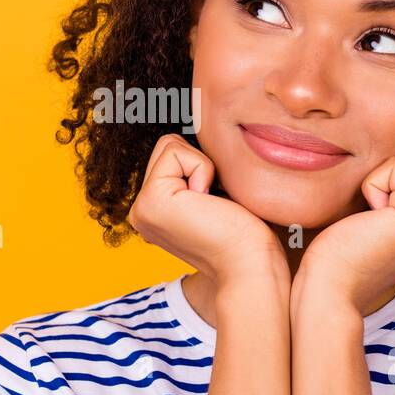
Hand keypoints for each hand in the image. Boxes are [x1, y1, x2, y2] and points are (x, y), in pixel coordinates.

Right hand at [127, 133, 285, 287]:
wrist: (253, 264)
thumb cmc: (247, 232)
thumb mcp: (214, 194)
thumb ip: (194, 172)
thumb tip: (196, 130)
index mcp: (155, 211)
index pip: (172, 154)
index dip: (204, 166)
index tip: (215, 204)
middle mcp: (141, 212)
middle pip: (167, 145)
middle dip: (200, 163)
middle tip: (214, 204)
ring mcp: (141, 209)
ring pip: (169, 144)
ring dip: (202, 167)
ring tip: (210, 204)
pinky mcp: (150, 202)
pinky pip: (176, 151)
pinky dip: (202, 169)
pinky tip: (207, 204)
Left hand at [295, 151, 394, 314]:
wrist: (331, 289)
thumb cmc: (344, 253)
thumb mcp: (387, 222)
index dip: (388, 187)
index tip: (377, 226)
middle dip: (386, 182)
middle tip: (373, 223)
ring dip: (378, 184)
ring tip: (372, 223)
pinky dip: (372, 186)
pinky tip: (370, 220)